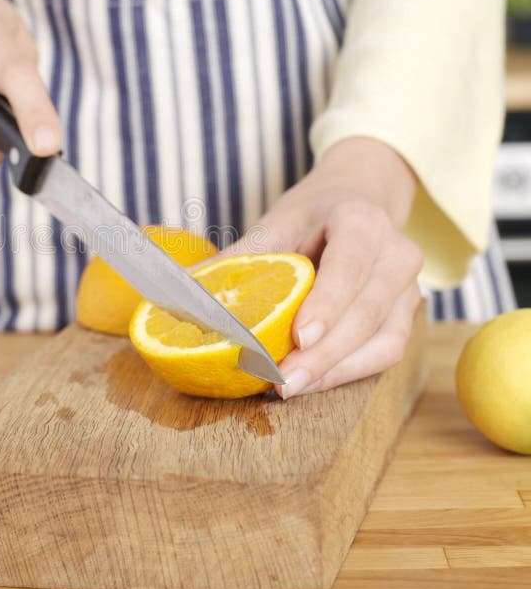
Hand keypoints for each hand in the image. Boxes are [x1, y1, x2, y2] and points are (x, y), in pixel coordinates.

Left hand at [224, 137, 422, 397]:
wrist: (360, 200)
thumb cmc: (313, 215)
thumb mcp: (276, 224)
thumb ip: (238, 258)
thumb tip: (180, 290)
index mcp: (363, 220)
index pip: (351, 264)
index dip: (328, 302)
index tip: (299, 336)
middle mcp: (397, 253)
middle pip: (367, 311)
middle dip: (324, 354)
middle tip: (281, 381)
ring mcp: (409, 287)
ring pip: (383, 340)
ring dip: (336, 371)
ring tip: (290, 388)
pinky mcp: (406, 315)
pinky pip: (386, 351)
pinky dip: (349, 372)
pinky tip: (312, 382)